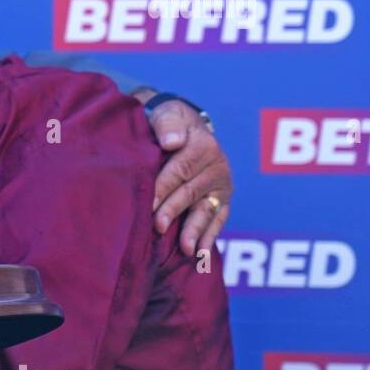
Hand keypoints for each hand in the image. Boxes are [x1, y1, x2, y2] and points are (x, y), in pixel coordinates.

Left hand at [144, 98, 233, 257]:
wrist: (183, 125)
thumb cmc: (168, 122)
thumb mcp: (167, 115)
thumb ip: (168, 125)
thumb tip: (171, 141)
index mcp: (203, 145)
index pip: (180, 170)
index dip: (162, 187)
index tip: (147, 204)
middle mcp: (218, 165)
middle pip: (191, 192)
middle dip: (173, 210)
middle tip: (157, 226)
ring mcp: (222, 184)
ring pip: (206, 209)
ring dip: (195, 230)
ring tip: (186, 250)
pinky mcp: (223, 198)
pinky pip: (218, 219)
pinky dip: (210, 236)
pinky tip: (201, 254)